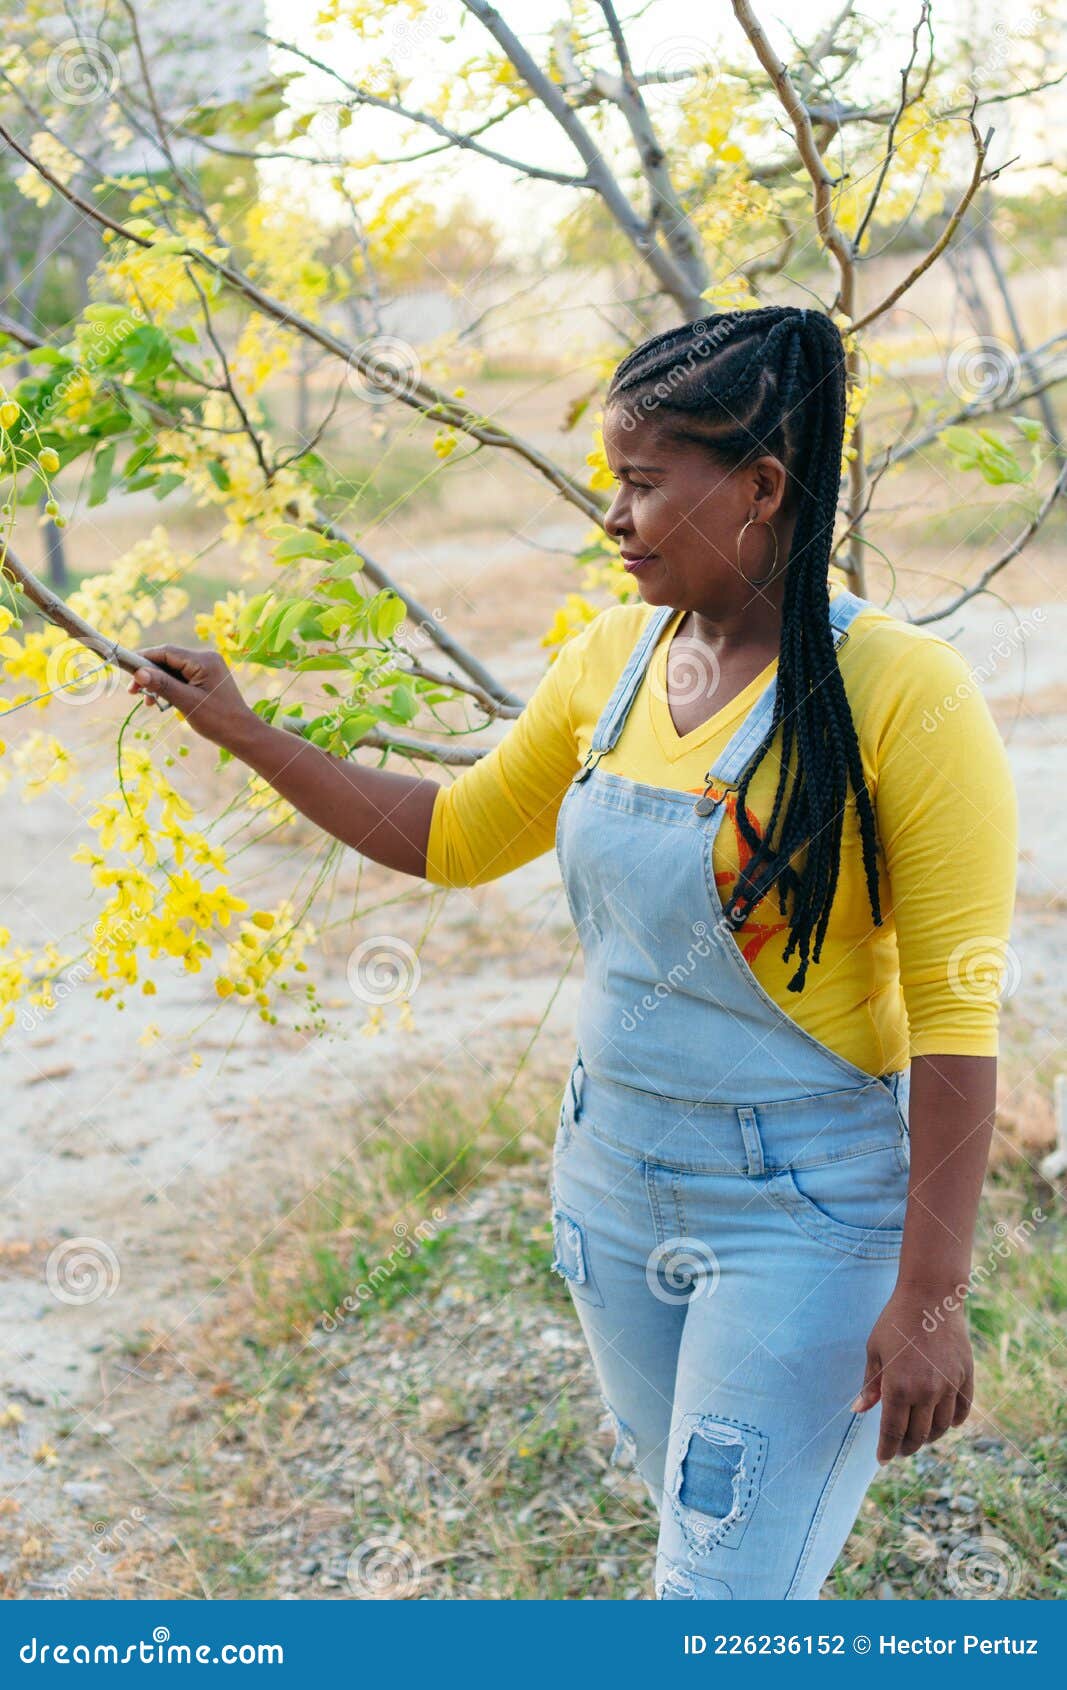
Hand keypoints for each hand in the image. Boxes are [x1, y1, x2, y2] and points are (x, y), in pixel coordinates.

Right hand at [128, 645, 257, 750]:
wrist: (242, 734)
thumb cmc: (218, 720)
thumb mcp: (187, 702)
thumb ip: (163, 685)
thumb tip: (138, 672)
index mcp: (203, 660)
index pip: (167, 652)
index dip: (144, 658)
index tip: (126, 669)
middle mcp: (206, 659)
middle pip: (168, 660)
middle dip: (149, 674)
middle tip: (132, 691)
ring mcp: (207, 668)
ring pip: (173, 670)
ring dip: (157, 683)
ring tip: (146, 701)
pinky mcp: (206, 678)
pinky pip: (181, 678)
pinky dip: (169, 688)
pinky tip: (160, 701)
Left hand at [852, 1284, 973, 1463]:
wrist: (931, 1297)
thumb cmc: (895, 1321)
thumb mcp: (875, 1351)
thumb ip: (870, 1384)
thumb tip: (858, 1411)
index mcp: (898, 1387)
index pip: (892, 1432)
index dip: (886, 1449)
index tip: (883, 1459)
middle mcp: (925, 1392)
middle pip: (917, 1435)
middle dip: (906, 1447)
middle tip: (899, 1449)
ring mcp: (948, 1386)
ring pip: (940, 1427)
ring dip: (929, 1437)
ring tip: (919, 1436)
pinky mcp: (965, 1377)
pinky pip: (961, 1411)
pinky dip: (952, 1422)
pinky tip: (944, 1423)